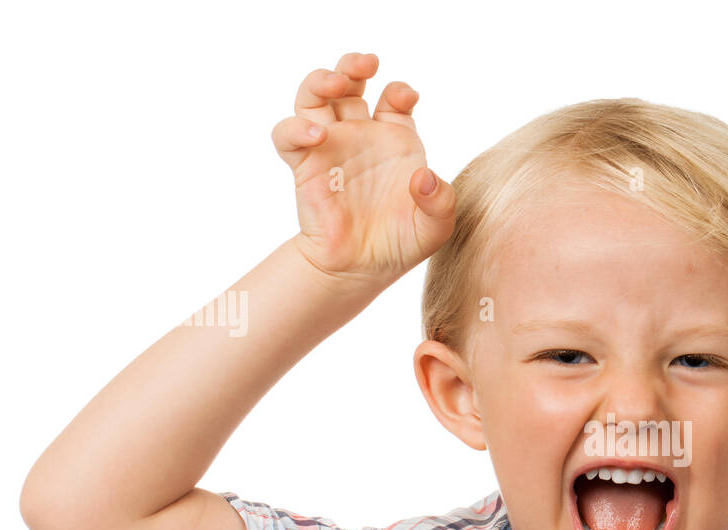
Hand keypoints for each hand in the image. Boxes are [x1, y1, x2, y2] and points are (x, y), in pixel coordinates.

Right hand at [271, 52, 455, 287]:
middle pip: (350, 83)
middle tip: (367, 62)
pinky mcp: (304, 165)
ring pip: (314, 97)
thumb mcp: (434, 227)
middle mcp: (361, 136)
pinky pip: (287, 134)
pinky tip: (318, 135)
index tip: (405, 98)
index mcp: (395, 141)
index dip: (399, 91)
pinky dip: (296, 127)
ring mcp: (330, 147)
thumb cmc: (400, 244)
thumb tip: (424, 177)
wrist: (361, 270)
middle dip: (355, 64)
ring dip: (321, 80)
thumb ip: (440, 203)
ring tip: (336, 83)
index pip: (394, 99)